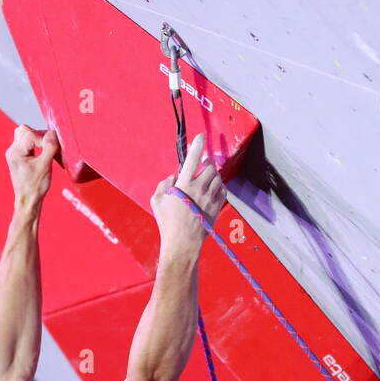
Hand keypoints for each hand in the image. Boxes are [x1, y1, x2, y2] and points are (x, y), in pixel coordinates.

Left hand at [6, 125, 58, 209]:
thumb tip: (53, 134)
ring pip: (24, 134)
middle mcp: (12, 150)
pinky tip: (42, 152)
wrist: (28, 201)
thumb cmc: (35, 187)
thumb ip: (49, 148)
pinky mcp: (19, 156)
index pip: (31, 134)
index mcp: (16, 152)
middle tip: (50, 146)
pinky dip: (35, 143)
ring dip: (37, 138)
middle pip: (25, 130)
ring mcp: (14, 153)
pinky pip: (26, 142)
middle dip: (40, 135)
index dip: (44, 138)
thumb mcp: (45, 166)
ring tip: (45, 149)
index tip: (54, 147)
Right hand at [149, 134, 226, 254]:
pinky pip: (223, 190)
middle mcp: (199, 189)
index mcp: (183, 185)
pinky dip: (220, 186)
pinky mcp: (217, 207)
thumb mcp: (156, 201)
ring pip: (218, 178)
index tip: (201, 137)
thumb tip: (173, 176)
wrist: (183, 243)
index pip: (192, 159)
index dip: (197, 146)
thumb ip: (163, 184)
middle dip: (207, 164)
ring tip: (207, 178)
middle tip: (203, 165)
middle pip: (209, 168)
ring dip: (213, 175)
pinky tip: (214, 189)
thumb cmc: (167, 223)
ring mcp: (210, 198)